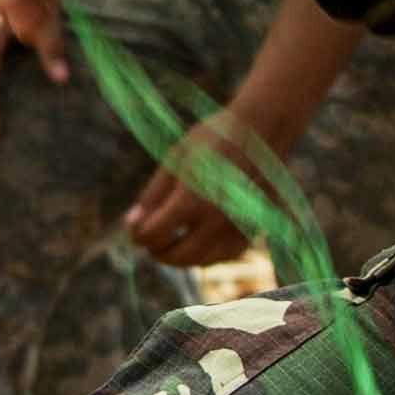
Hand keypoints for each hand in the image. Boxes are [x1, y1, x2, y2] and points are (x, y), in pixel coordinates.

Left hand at [124, 110, 295, 266]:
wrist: (262, 132)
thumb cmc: (212, 140)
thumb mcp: (174, 161)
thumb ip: (152, 195)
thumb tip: (133, 223)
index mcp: (190, 201)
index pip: (153, 235)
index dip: (137, 233)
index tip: (135, 224)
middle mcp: (215, 222)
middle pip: (176, 257)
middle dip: (157, 251)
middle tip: (151, 239)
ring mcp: (236, 229)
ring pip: (201, 261)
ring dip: (181, 256)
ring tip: (173, 240)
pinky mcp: (253, 230)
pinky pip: (224, 255)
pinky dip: (208, 254)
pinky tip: (199, 239)